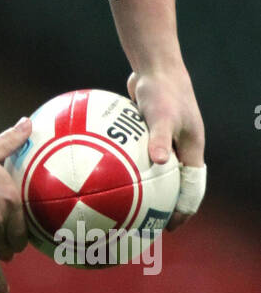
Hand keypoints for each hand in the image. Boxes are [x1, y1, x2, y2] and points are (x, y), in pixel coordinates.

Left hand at [126, 65, 205, 229]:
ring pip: (153, 173)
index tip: (167, 227)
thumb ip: (159, 138)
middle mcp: (178, 149)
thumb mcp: (162, 115)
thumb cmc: (163, 89)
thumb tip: (159, 162)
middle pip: (173, 186)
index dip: (182, 211)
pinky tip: (100, 176)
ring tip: (119, 207)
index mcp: (190, 151)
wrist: (154, 65)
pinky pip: (135, 157)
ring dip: (141, 189)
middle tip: (141, 224)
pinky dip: (123, 168)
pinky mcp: (145, 134)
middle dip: (161, 207)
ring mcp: (162, 142)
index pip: (191, 190)